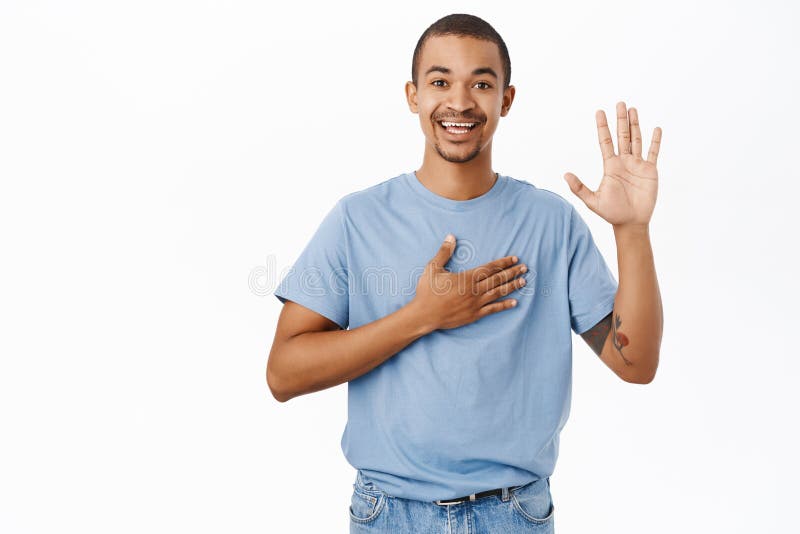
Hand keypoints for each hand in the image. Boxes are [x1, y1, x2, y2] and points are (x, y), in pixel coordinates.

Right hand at [411, 235, 527, 331]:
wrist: (424, 315)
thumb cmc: (427, 291)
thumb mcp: (432, 268)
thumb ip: (444, 252)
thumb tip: (451, 236)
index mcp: (466, 278)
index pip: (490, 268)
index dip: (503, 263)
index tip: (515, 259)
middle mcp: (474, 290)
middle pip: (498, 279)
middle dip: (512, 273)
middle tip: (525, 268)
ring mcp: (475, 304)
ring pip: (498, 293)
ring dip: (512, 286)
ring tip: (523, 281)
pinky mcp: (474, 315)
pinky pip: (493, 310)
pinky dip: (504, 305)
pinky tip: (514, 302)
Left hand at [563, 101, 661, 226]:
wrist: (630, 222)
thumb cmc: (611, 212)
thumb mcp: (592, 200)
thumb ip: (579, 187)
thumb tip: (565, 174)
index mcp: (610, 166)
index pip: (605, 141)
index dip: (603, 127)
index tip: (600, 112)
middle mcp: (623, 162)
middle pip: (622, 136)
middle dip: (621, 120)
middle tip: (620, 103)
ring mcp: (637, 165)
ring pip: (637, 140)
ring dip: (635, 125)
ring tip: (633, 109)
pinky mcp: (650, 171)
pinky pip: (653, 153)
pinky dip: (655, 141)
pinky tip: (656, 129)